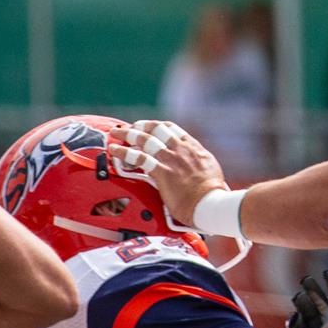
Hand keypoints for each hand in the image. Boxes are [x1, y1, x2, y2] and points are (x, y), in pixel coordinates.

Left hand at [106, 120, 226, 226]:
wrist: (210, 201)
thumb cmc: (212, 192)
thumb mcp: (209, 168)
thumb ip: (198, 162)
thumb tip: (194, 164)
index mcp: (192, 147)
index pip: (171, 129)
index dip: (156, 125)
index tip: (148, 126)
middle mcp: (180, 149)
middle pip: (156, 130)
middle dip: (140, 126)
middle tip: (129, 127)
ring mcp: (170, 159)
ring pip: (145, 140)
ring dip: (127, 135)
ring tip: (115, 133)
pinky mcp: (162, 172)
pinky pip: (139, 158)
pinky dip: (124, 153)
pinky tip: (115, 151)